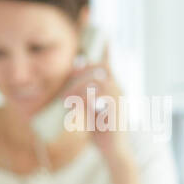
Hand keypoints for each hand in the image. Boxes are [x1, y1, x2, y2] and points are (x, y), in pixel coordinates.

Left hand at [59, 45, 130, 166]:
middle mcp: (118, 89)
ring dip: (76, 88)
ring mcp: (119, 97)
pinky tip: (72, 107)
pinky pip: (96, 95)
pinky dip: (81, 98)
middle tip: (66, 82)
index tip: (103, 32)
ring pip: (95, 81)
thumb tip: (67, 89)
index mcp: (113, 88)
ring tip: (64, 100)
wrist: (114, 151)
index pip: (108, 63)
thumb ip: (81, 99)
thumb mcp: (88, 112)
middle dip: (82, 69)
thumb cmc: (100, 132)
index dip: (105, 48)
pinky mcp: (115, 107)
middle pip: (101, 67)